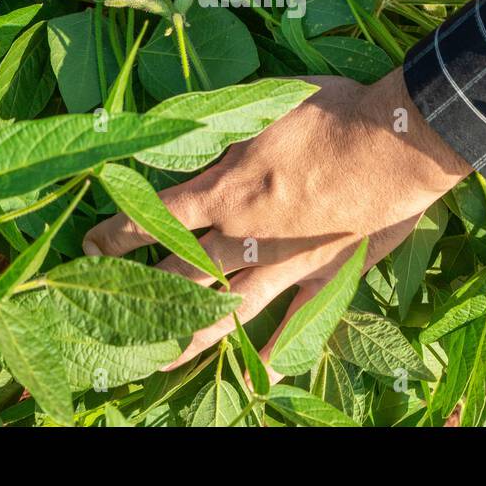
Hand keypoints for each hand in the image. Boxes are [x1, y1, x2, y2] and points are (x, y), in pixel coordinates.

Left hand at [82, 69, 471, 375]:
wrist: (396, 141)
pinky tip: (257, 380)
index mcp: (222, 190)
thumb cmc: (331, 112)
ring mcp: (283, 264)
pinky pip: (295, 325)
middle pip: (178, 274)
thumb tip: (183, 133)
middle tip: (108, 311)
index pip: (151, 217)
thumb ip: (222, 129)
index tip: (89, 246)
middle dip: (137, 292)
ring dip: (186, 337)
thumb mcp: (263, 105)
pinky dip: (276, 355)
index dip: (114, 235)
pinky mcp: (323, 278)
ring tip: (156, 360)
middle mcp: (243, 236)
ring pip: (224, 310)